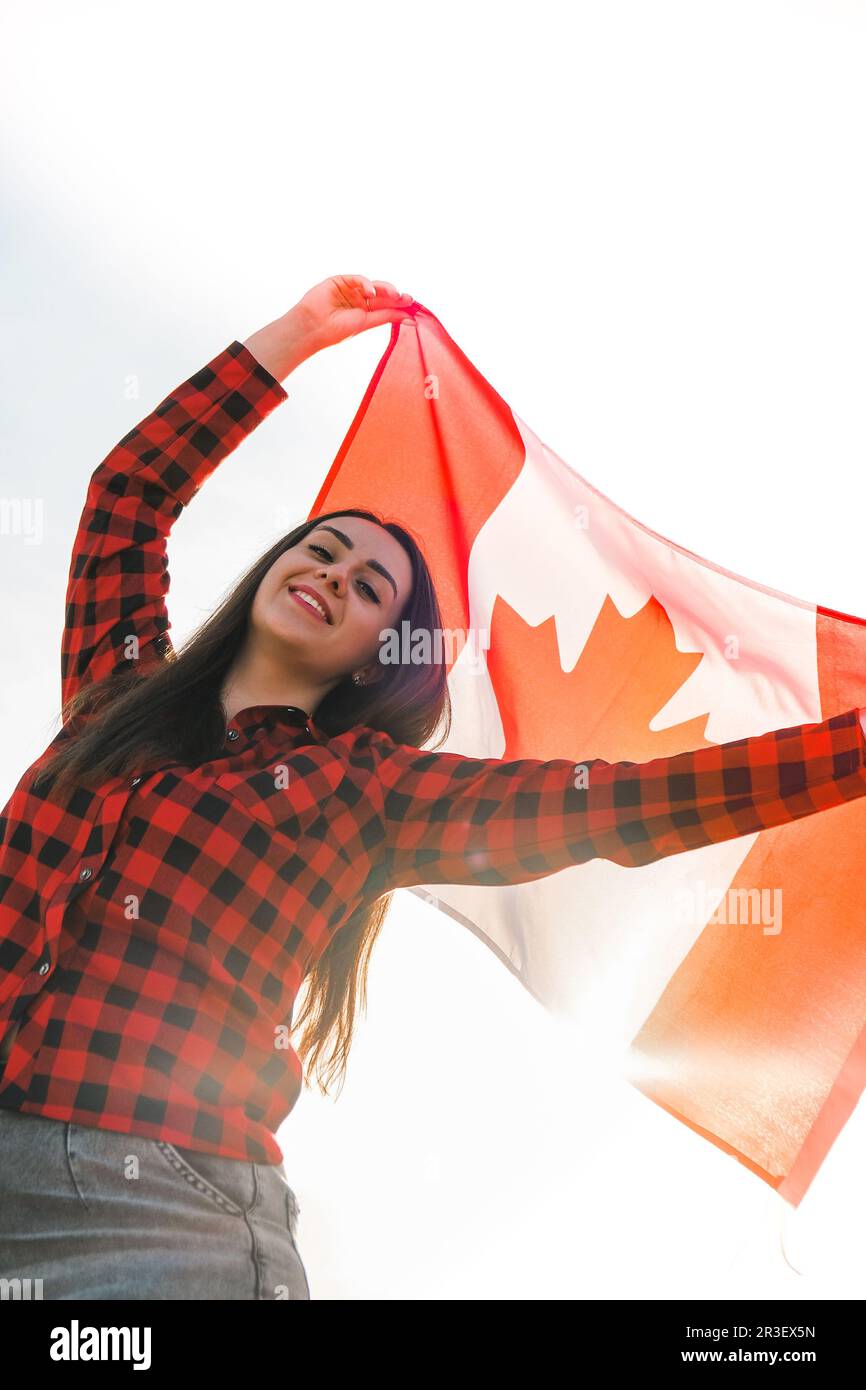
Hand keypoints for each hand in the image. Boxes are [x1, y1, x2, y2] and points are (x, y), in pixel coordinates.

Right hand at [243, 275, 416, 380]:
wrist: (313, 328)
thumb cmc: (337, 330)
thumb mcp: (366, 323)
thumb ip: (387, 316)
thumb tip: (410, 317)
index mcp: (364, 312)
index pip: (385, 305)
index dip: (399, 304)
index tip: (413, 306)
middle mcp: (357, 300)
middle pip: (381, 294)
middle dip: (395, 295)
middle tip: (408, 298)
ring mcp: (349, 290)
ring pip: (371, 285)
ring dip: (385, 288)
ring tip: (396, 294)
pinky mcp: (339, 281)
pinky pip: (357, 278)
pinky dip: (365, 283)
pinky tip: (370, 292)